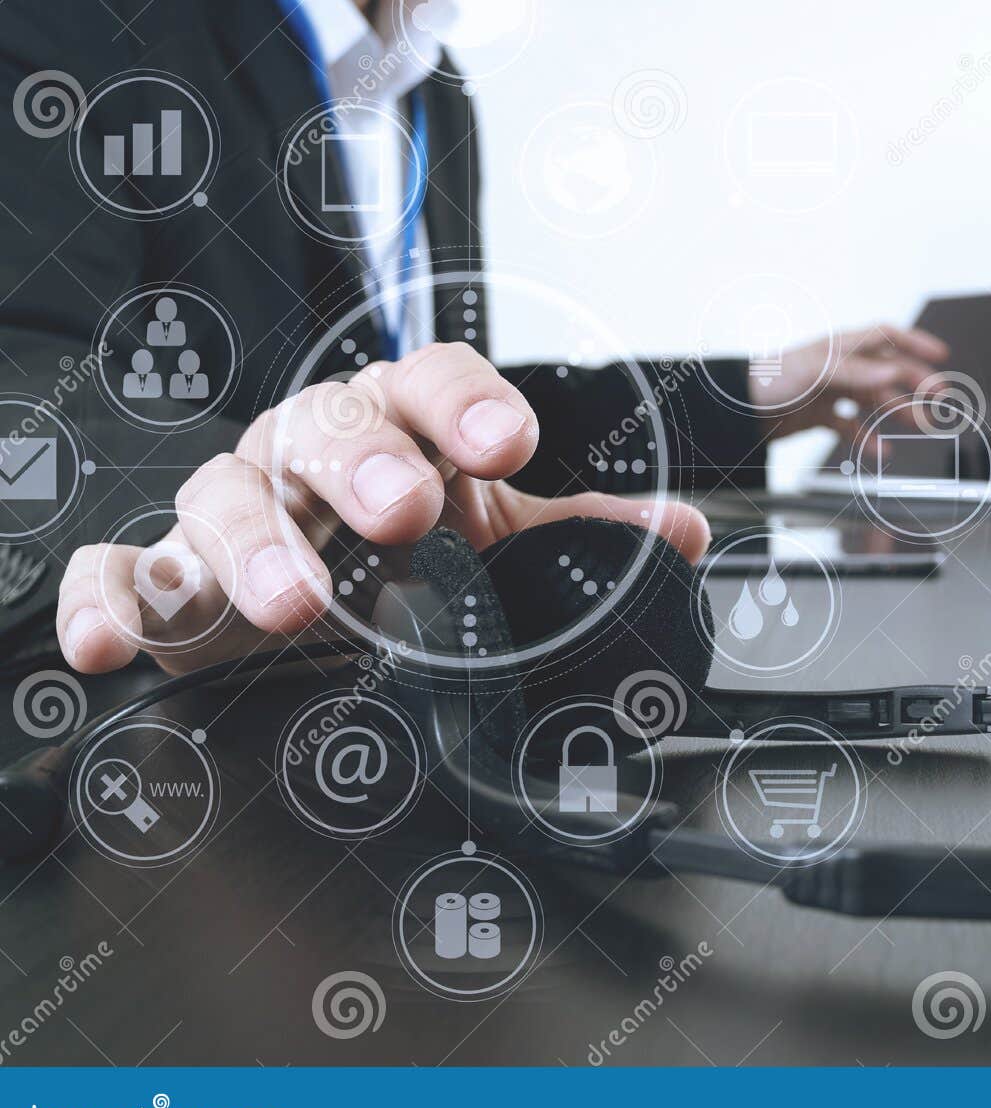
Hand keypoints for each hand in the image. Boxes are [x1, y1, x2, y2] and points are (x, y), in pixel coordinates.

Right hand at [57, 342, 710, 673]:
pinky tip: (110, 644)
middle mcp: (308, 454)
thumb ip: (580, 534)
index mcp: (397, 426)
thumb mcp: (497, 539)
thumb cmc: (407, 549)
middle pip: (324, 428)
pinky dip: (108, 601)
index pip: (429, 383)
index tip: (510, 441)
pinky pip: (116, 572)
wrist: (318, 594)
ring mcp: (232, 511)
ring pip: (222, 498)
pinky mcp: (164, 577)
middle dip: (364, 465)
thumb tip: (687, 536)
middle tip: (406, 512)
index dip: (467, 405)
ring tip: (296, 604)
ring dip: (257, 546)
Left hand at [753, 324, 949, 439]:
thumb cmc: (770, 380)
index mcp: (840, 346)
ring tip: (920, 426)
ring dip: (897, 412)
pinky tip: (882, 450)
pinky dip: (868, 438)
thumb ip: (854, 372)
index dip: (915, 342)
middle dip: (914, 384)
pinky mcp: (822, 416)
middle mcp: (841, 367)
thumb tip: (892, 373)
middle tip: (938, 400)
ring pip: (874, 401)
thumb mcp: (814, 371)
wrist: (737, 410)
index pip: (885, 336)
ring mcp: (833, 391)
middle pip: (887, 372)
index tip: (941, 355)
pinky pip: (853, 426)